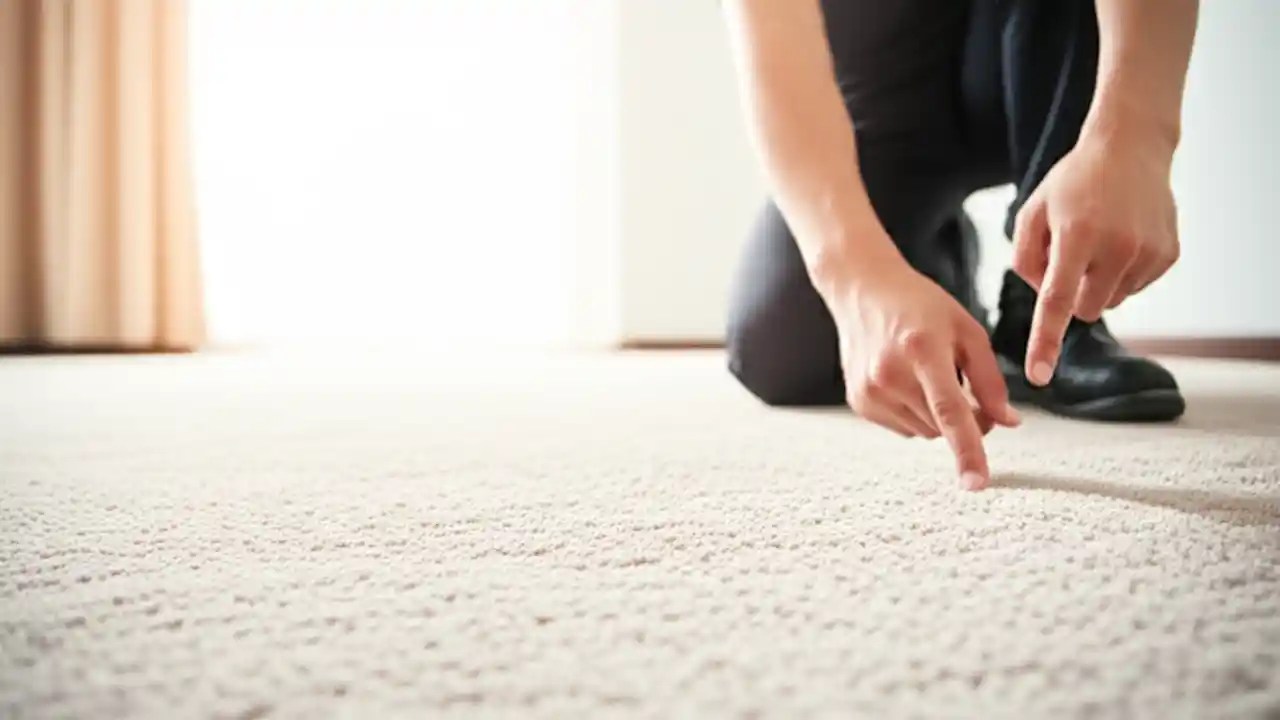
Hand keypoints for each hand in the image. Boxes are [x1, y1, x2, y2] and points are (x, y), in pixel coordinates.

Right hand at [826, 256, 1021, 489]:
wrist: (862, 290)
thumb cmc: (920, 306)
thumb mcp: (966, 330)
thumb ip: (990, 379)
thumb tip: (1008, 423)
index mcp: (922, 350)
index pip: (950, 411)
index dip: (967, 450)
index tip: (976, 483)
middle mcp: (890, 374)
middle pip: (942, 427)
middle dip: (964, 418)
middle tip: (962, 383)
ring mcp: (870, 391)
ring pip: (924, 431)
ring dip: (936, 414)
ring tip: (925, 372)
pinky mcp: (860, 402)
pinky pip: (903, 427)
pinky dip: (914, 411)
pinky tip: (904, 378)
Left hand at [1012, 131, 1178, 385]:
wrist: (1130, 147)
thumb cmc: (1072, 183)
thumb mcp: (1031, 212)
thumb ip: (1024, 260)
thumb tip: (1043, 297)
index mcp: (1077, 237)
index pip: (1057, 302)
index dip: (1046, 341)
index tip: (1039, 375)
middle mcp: (1117, 248)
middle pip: (1084, 310)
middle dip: (1072, 294)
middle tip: (1072, 253)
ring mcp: (1148, 253)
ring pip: (1110, 301)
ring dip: (1097, 282)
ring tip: (1098, 239)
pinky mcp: (1168, 256)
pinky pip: (1134, 287)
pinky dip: (1121, 273)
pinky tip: (1120, 239)